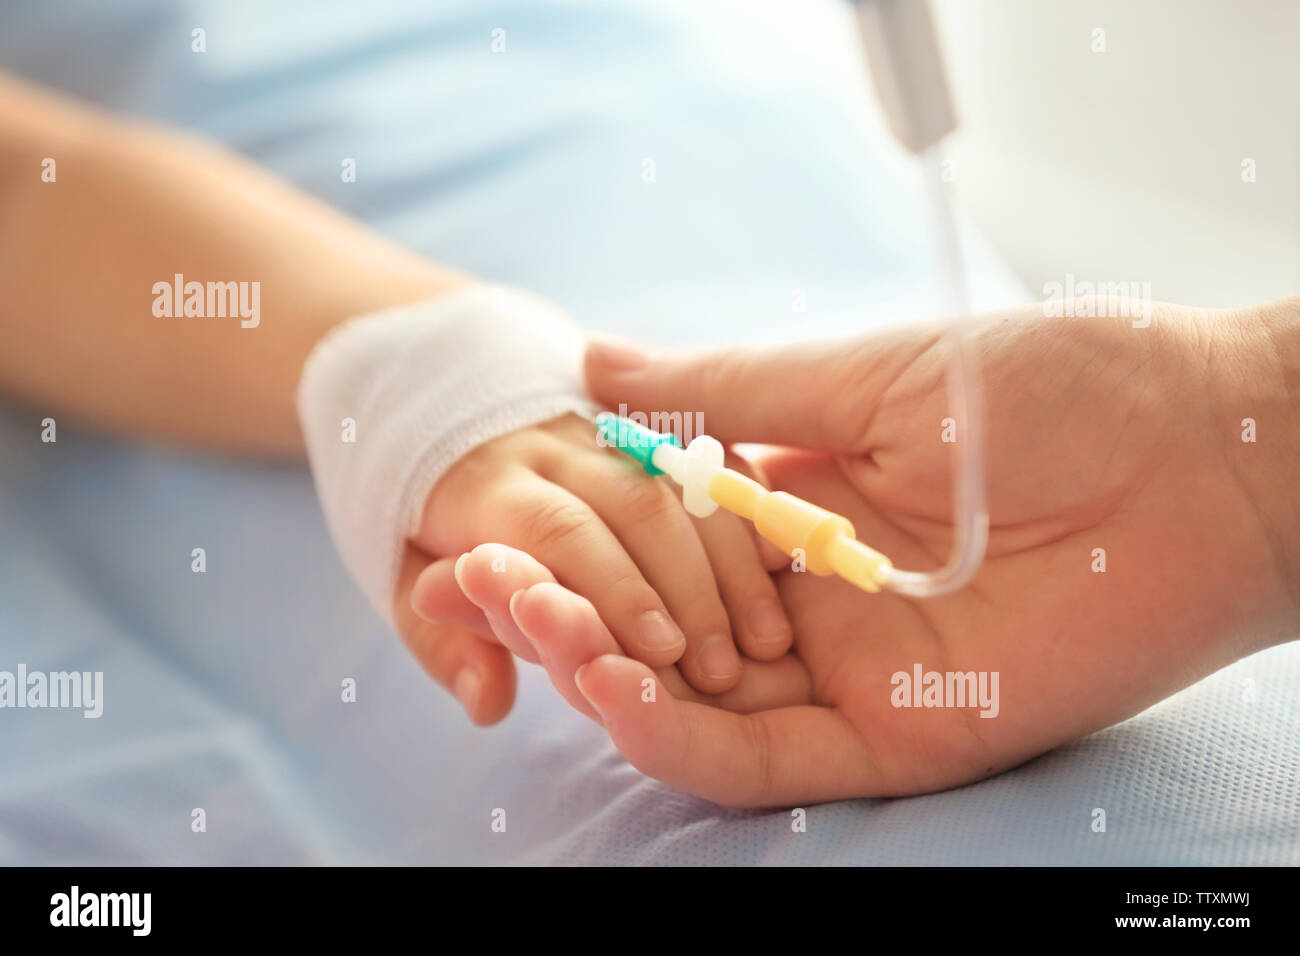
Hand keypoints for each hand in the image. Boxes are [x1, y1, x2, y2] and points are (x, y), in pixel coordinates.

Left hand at [394, 413, 793, 722]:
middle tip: (725, 667)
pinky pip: (704, 454)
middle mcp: (549, 446)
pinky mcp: (634, 418)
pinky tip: (780, 564)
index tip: (661, 654)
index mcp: (485, 481)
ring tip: (767, 638)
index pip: (557, 533)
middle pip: (632, 507)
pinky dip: (744, 506)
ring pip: (680, 483)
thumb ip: (442, 636)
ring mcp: (597, 424)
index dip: (613, 590)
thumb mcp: (394, 566)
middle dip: (684, 586)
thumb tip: (486, 704)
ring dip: (727, 561)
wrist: (420, 378)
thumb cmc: (408, 499)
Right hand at [413, 299, 1298, 805]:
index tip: (499, 526)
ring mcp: (845, 676)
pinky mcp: (892, 736)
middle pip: (657, 637)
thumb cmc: (1046, 391)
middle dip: (565, 617)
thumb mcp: (857, 379)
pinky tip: (611, 693)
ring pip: (693, 709)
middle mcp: (807, 605)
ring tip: (533, 624)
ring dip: (601, 677)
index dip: (575, 546)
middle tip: (490, 582)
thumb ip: (724, 393)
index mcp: (794, 517)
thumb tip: (591, 362)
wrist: (1191, 450)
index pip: (652, 551)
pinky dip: (678, 739)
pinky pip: (764, 760)